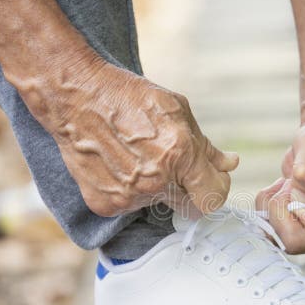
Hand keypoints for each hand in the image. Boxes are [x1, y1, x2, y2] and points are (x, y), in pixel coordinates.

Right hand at [19, 52, 237, 216]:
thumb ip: (206, 146)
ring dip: (157, 186)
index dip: (218, 188)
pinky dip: (131, 190)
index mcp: (179, 155)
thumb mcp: (177, 111)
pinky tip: (119, 164)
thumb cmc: (128, 97)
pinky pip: (131, 206)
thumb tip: (230, 164)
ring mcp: (129, 197)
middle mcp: (155, 181)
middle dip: (189, 188)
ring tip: (138, 156)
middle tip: (175, 166)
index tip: (213, 180)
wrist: (75, 98)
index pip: (214, 197)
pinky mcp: (106, 205)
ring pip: (159, 203)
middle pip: (190, 205)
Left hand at [256, 111, 304, 260]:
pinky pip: (273, 230)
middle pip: (302, 244)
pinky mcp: (303, 225)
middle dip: (285, 212)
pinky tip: (280, 187)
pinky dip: (267, 207)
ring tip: (286, 182)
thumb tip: (300, 194)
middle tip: (290, 183)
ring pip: (285, 239)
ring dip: (274, 208)